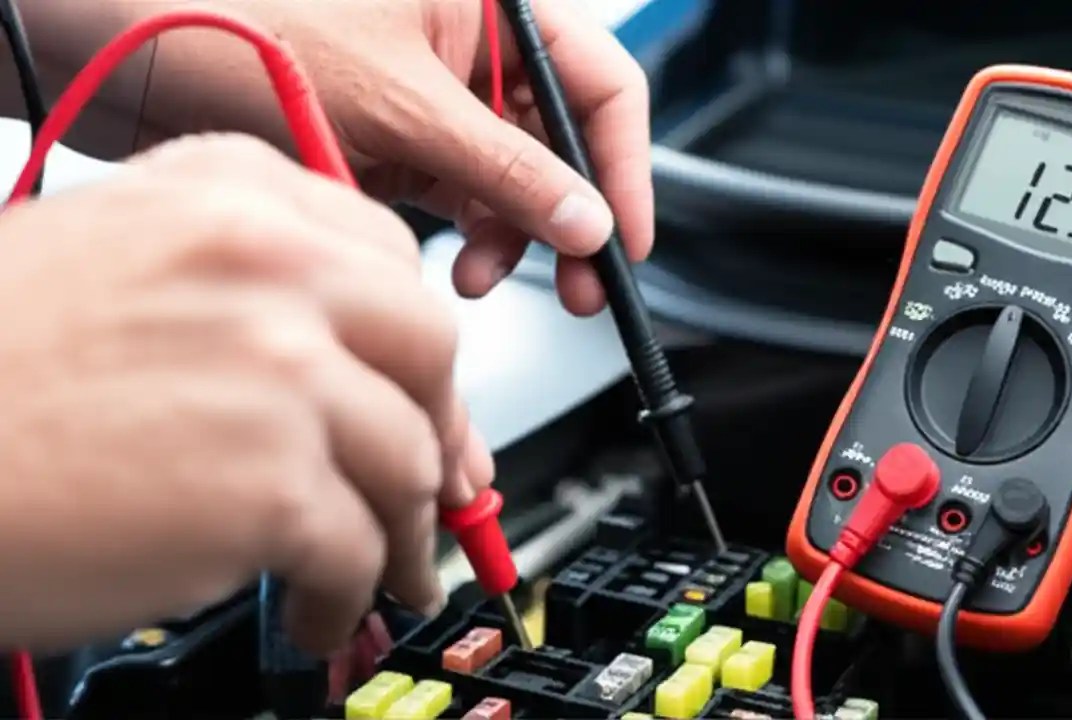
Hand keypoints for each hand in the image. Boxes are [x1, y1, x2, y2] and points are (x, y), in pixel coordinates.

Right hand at [0, 135, 488, 652]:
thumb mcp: (118, 264)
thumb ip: (249, 292)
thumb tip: (355, 370)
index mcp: (231, 195)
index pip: (389, 261)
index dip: (411, 346)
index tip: (416, 394)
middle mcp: (267, 267)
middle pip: (428, 352)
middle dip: (436, 432)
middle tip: (427, 487)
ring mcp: (278, 373)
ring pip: (408, 460)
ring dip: (398, 530)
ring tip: (373, 568)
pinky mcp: (269, 486)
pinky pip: (358, 549)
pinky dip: (349, 592)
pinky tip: (318, 608)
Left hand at [138, 0, 652, 314]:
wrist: (117, 46)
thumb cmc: (234, 17)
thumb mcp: (398, 103)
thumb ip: (505, 168)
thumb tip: (587, 219)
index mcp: (488, 2)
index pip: (597, 83)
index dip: (623, 166)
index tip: (624, 238)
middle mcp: (466, 46)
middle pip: (559, 140)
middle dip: (569, 216)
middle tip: (582, 281)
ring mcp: (428, 97)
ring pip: (508, 179)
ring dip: (509, 236)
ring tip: (483, 276)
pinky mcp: (391, 140)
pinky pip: (455, 197)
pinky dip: (460, 238)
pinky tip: (450, 264)